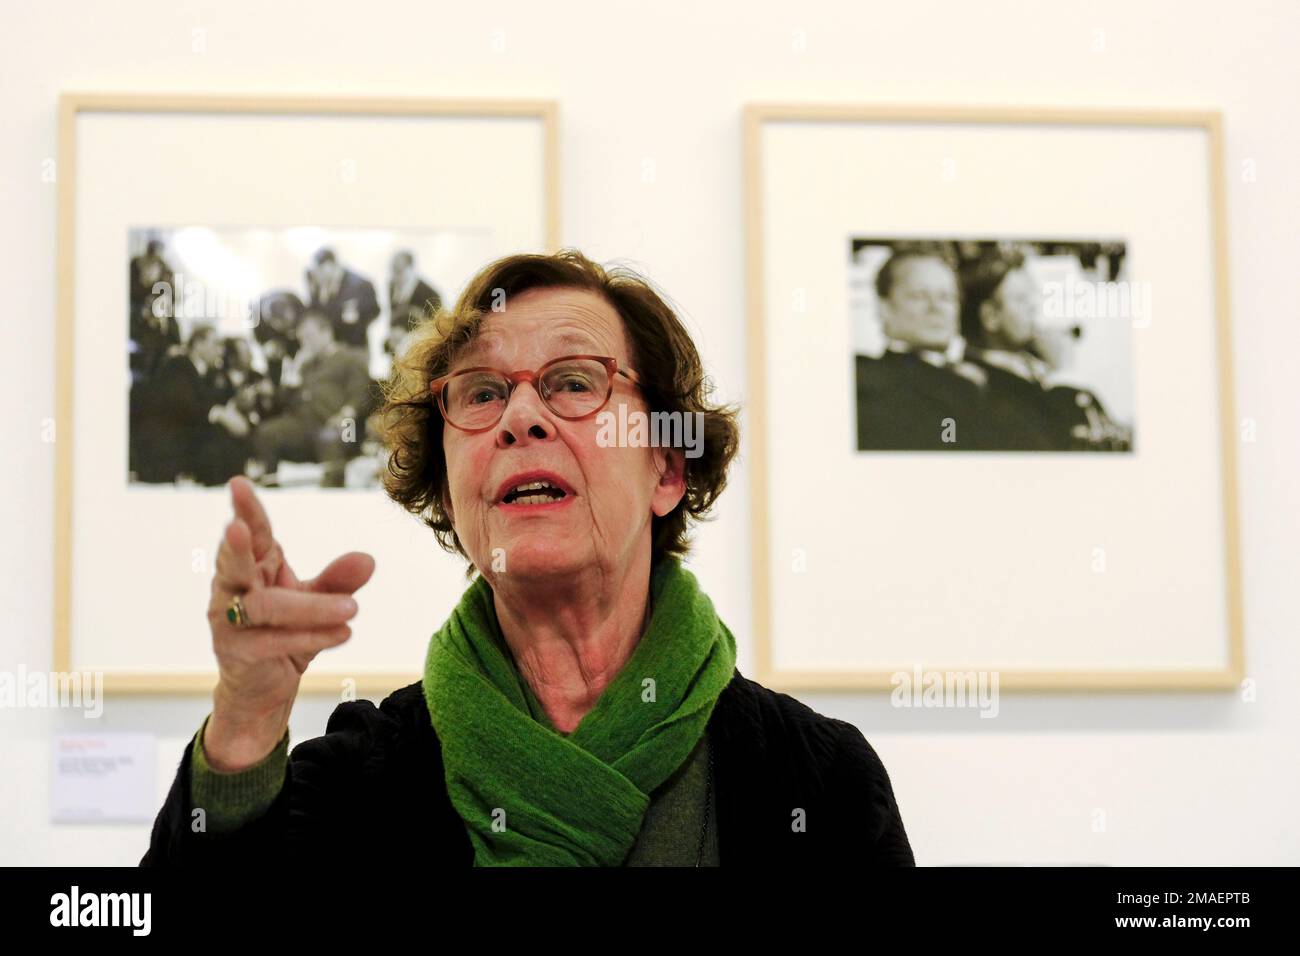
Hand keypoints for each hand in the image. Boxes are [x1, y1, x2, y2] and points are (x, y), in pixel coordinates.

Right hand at [203, 476, 374, 769]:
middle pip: (233, 563)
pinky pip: (274, 640)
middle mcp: (231, 590)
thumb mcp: (317, 602)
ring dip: (312, 607)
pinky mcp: (238, 652)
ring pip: (264, 607)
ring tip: (353, 609)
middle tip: (238, 526)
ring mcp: (229, 622)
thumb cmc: (286, 633)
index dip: (247, 511)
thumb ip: (339, 581)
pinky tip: (344, 633)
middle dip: (236, 545)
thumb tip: (367, 559)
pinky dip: (313, 635)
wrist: (265, 689)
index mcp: (253, 567)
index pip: (253, 535)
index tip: (238, 484)